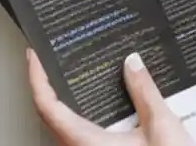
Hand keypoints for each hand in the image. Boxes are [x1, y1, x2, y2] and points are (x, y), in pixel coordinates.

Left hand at [27, 49, 195, 145]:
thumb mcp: (161, 126)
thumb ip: (145, 92)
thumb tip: (133, 63)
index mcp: (86, 142)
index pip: (48, 107)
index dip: (37, 79)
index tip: (35, 57)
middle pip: (50, 117)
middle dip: (46, 87)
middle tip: (46, 63)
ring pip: (62, 129)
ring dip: (60, 104)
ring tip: (64, 80)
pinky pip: (77, 137)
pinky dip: (76, 117)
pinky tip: (92, 109)